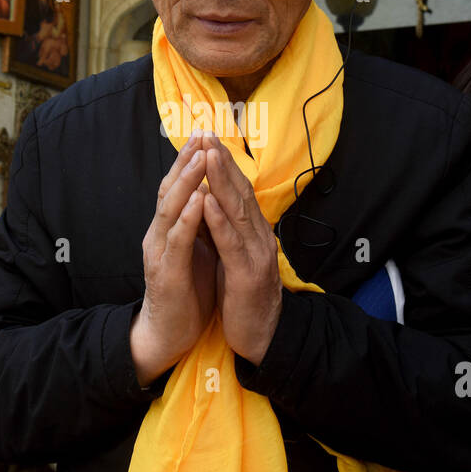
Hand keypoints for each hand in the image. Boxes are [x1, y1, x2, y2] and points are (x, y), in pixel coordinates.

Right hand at [131, 132, 217, 385]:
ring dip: (187, 181)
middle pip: (171, 190)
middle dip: (186, 161)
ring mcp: (160, 253)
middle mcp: (159, 235)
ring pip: (171, 209)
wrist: (168, 335)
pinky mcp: (168, 273)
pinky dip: (188, 218)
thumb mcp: (194, 251)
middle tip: (201, 134)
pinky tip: (199, 200)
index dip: (189, 161)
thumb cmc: (185, 291)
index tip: (205, 135)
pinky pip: (178, 241)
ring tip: (201, 157)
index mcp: (168, 229)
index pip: (177, 188)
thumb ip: (197, 224)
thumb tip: (210, 195)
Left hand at [199, 134, 281, 365]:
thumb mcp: (237, 256)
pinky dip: (219, 221)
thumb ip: (230, 230)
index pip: (239, 191)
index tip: (207, 137)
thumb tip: (217, 201)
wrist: (264, 338)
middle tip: (207, 132)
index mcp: (254, 232)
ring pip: (237, 211)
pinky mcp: (248, 275)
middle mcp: (259, 237)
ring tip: (207, 155)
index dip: (224, 164)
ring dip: (221, 181)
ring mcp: (256, 254)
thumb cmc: (244, 297)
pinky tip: (208, 201)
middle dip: (222, 162)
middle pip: (240, 192)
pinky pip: (231, 244)